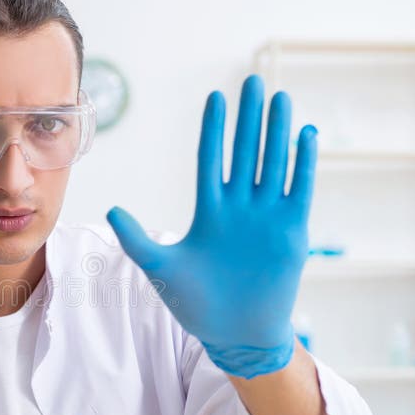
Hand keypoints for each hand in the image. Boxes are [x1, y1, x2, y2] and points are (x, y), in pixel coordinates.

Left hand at [107, 75, 316, 377]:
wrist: (235, 333)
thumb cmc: (196, 304)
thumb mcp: (160, 267)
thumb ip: (136, 239)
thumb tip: (110, 210)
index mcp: (209, 211)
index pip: (211, 159)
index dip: (213, 129)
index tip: (215, 98)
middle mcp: (239, 208)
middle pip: (245, 152)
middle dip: (249, 118)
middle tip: (254, 82)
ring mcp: (267, 217)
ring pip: (273, 163)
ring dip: (277, 132)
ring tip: (281, 98)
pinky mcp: (291, 230)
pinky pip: (299, 188)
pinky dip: (302, 162)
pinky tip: (304, 133)